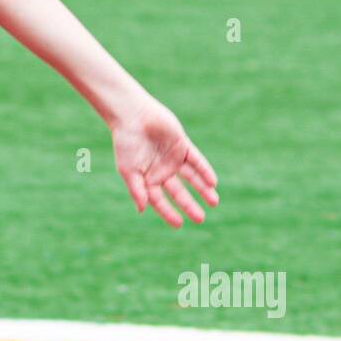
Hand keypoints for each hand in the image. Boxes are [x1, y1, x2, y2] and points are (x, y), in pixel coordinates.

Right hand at [111, 99, 218, 226]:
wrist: (133, 116)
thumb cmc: (126, 144)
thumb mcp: (128, 170)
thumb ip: (136, 190)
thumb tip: (142, 210)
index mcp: (147, 180)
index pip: (159, 201)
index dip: (169, 213)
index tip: (179, 224)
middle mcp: (161, 172)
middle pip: (179, 193)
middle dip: (189, 205)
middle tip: (201, 219)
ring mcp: (173, 159)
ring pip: (191, 178)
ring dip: (203, 190)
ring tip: (214, 202)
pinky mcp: (182, 146)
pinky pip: (196, 161)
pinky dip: (204, 171)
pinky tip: (212, 182)